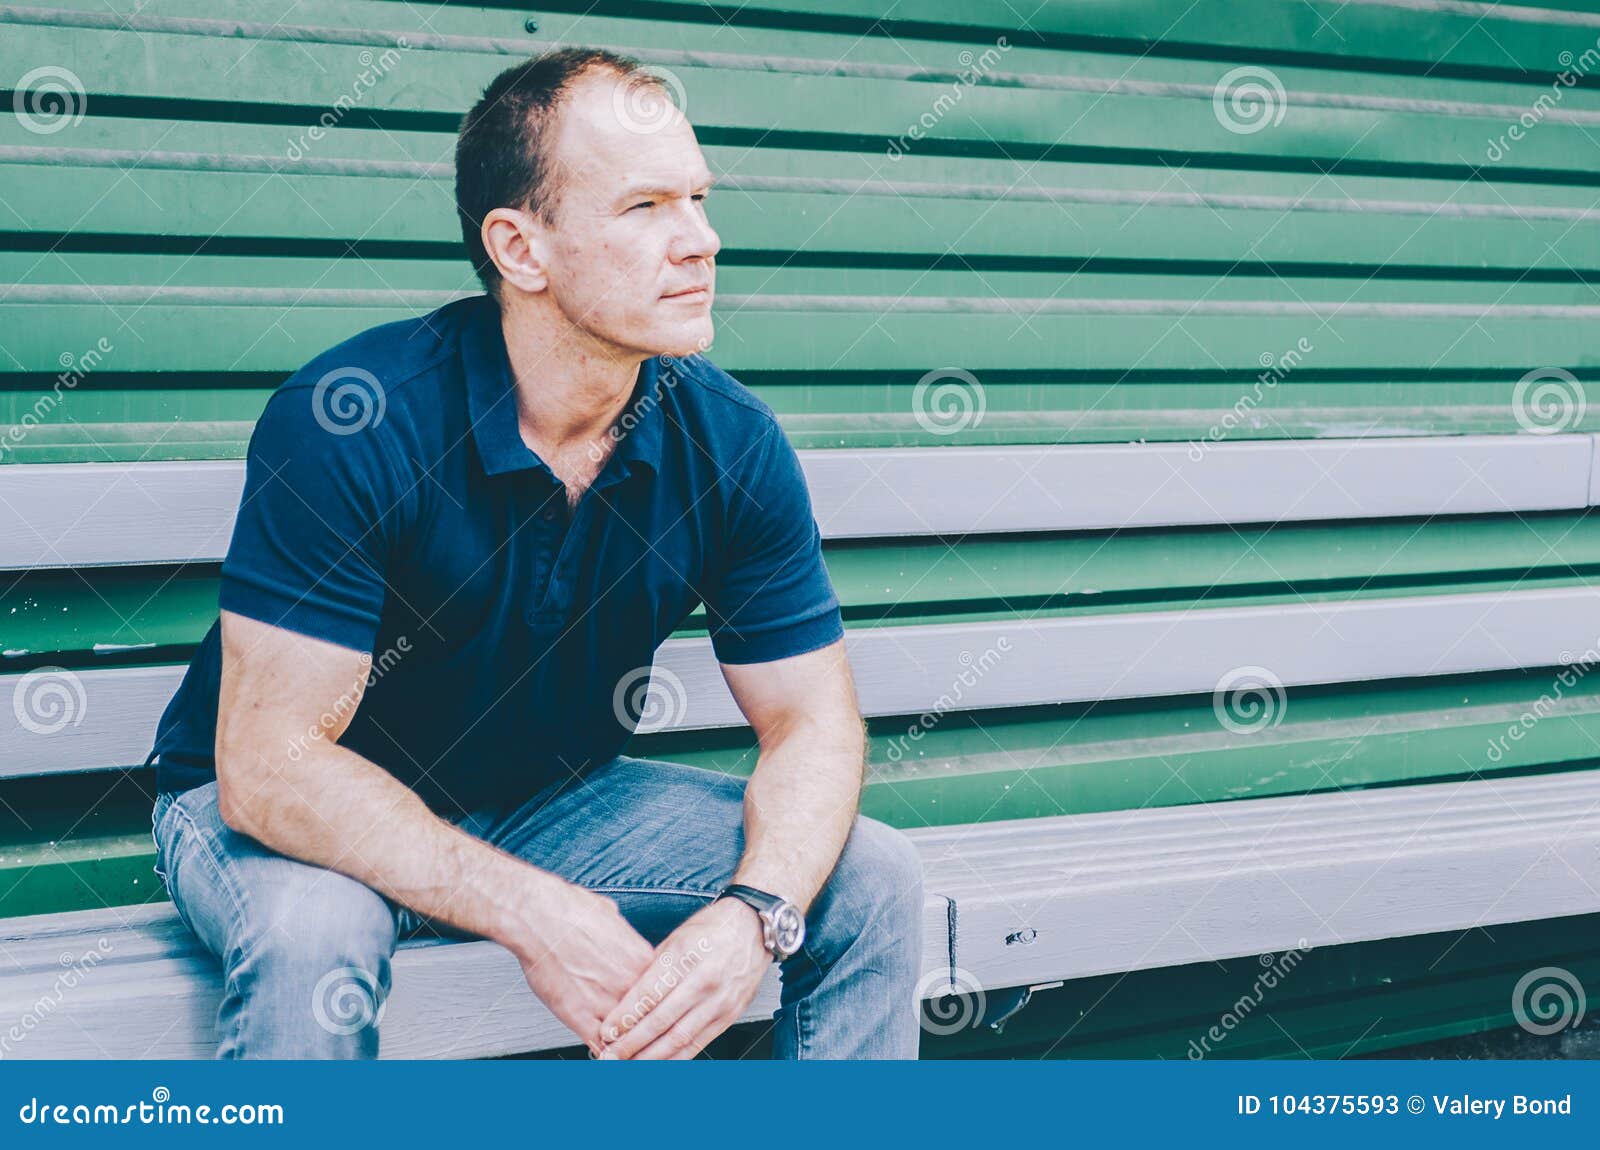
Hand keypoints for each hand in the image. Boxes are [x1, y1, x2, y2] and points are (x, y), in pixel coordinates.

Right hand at [507, 881, 656, 1054]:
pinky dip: (604, 1056)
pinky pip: (599, 1045)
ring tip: (629, 1058)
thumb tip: (615, 929)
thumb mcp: (609, 914)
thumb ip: (619, 932)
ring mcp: (606, 1002)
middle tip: (648, 1046)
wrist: (539, 914)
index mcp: (642, 959)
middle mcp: (630, 983)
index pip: (660, 994)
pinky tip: (606, 1060)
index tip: (654, 1017)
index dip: (655, 1008)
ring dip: (627, 1048)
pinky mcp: (579, 1015)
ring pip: (626, 1037)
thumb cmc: (568, 908)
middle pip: (648, 1019)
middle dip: (646, 1033)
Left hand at [596, 897, 770, 1059]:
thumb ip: (653, 969)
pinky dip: (677, 1058)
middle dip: (632, 1043)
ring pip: (680, 1038)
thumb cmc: (714, 928)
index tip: (607, 1031)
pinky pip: (699, 1043)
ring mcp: (719, 1000)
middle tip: (611, 1055)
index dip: (626, 1017)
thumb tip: (627, 998)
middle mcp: (704, 980)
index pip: (650, 993)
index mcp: (686, 955)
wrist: (754, 928)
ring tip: (629, 1065)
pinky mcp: (729, 1015)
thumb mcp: (676, 938)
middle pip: (662, 1020)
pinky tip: (659, 1064)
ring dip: (651, 1057)